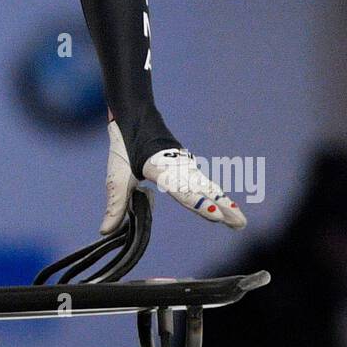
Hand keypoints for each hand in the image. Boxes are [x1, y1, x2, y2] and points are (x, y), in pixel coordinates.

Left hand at [102, 118, 246, 233]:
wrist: (134, 116)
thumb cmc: (124, 145)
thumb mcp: (115, 176)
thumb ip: (116, 203)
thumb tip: (106, 230)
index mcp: (159, 167)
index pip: (182, 188)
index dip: (198, 203)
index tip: (216, 214)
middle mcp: (177, 166)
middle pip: (202, 189)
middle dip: (222, 207)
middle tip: (240, 224)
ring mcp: (185, 165)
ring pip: (207, 186)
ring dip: (224, 203)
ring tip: (239, 223)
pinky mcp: (186, 167)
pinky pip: (204, 183)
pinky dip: (216, 195)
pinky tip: (227, 207)